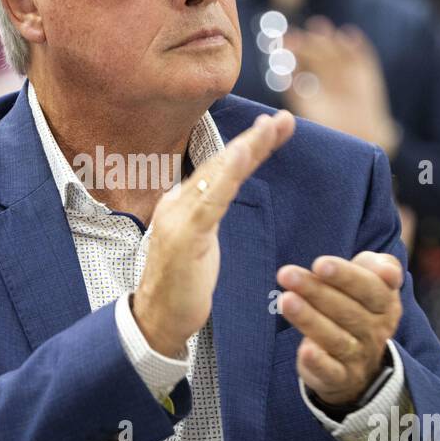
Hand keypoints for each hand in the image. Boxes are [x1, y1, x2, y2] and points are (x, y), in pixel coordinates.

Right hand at [133, 110, 295, 357]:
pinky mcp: (183, 236)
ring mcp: (178, 218)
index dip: (248, 147)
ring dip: (246, 149)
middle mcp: (177, 203)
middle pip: (220, 165)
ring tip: (270, 127)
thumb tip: (214, 190)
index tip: (275, 129)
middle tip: (283, 119)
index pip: (220, 169)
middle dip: (253, 140)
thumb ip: (206, 214)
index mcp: (182, 204)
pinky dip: (227, 176)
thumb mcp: (199, 242)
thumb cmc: (180, 285)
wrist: (156, 321)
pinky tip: (242, 155)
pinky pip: (210, 201)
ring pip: (217, 176)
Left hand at [275, 251, 403, 406]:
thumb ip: (380, 266)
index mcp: (385, 304)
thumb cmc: (358, 305)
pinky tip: (304, 350)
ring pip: (335, 338)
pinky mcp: (340, 377)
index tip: (319, 264)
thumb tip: (388, 272)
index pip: (369, 288)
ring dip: (309, 319)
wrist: (363, 361)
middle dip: (315, 290)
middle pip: (346, 310)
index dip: (345, 276)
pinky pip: (331, 371)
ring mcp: (358, 356)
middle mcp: (375, 331)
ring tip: (286, 300)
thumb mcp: (373, 280)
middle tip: (287, 274)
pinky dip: (318, 362)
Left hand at [282, 18, 398, 155]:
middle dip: (304, 43)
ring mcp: (346, 71)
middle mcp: (327, 75)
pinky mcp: (365, 72)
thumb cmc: (332, 130)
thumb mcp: (309, 113)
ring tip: (317, 26)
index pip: (298, 63)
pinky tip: (348, 35)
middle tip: (292, 36)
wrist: (362, 138)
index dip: (290, 53)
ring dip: (326, 37)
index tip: (281, 44)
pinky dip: (356, 44)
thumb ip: (296, 96)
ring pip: (334, 49)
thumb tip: (279, 84)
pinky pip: (361, 55)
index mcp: (311, 85)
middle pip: (314, 53)